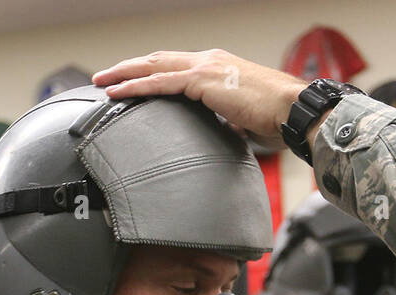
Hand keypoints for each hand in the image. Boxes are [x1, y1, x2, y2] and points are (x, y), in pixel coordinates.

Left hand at [93, 50, 304, 150]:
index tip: (132, 82)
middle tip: (105, 78)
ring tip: (102, 83)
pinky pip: (161, 83)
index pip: (176, 67)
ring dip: (124, 74)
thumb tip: (224, 132)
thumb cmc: (278, 118)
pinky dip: (136, 87)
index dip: (151, 72)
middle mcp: (208, 61)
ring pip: (153, 67)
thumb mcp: (246, 119)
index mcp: (218, 68)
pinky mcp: (202, 81)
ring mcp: (204, 68)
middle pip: (158, 61)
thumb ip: (229, 122)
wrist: (293, 110)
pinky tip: (118, 93)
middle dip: (129, 68)